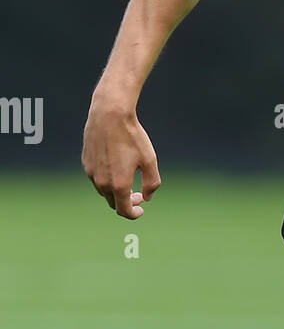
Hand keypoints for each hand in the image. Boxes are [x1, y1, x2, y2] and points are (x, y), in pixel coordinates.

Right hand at [82, 97, 161, 218]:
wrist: (109, 114)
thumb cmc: (132, 136)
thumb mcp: (149, 160)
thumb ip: (152, 183)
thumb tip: (147, 198)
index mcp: (119, 185)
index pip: (124, 211)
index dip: (134, 214)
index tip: (141, 210)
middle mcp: (102, 182)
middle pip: (113, 203)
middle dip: (126, 202)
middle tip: (138, 194)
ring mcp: (91, 173)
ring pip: (104, 191)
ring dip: (115, 191)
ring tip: (128, 180)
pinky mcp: (86, 162)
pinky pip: (96, 177)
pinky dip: (107, 179)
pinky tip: (116, 166)